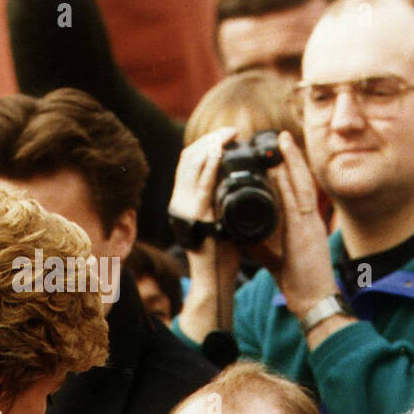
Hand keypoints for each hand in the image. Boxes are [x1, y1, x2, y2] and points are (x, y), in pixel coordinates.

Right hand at [170, 127, 242, 338]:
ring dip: (211, 145)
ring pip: (192, 164)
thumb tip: (233, 184)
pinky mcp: (197, 215)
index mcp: (184, 202)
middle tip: (230, 131)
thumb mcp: (219, 222)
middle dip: (209, 139)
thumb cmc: (221, 256)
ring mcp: (186, 207)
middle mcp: (180, 201)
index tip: (225, 135)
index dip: (205, 144)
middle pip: (188, 157)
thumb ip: (220, 203)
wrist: (214, 282)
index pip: (188, 163)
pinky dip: (210, 164)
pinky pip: (202, 183)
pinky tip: (220, 151)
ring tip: (227, 135)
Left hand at [263, 131, 336, 315]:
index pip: (295, 189)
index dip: (288, 169)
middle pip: (300, 180)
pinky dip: (292, 181)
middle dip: (291, 158)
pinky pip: (299, 199)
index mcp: (302, 221)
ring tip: (284, 140)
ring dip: (293, 161)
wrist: (313, 297)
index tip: (277, 153)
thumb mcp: (272, 255)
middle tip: (281, 136)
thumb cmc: (297, 278)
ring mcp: (309, 221)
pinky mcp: (307, 228)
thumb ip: (257, 242)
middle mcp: (308, 217)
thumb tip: (238, 234)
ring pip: (301, 183)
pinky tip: (285, 167)